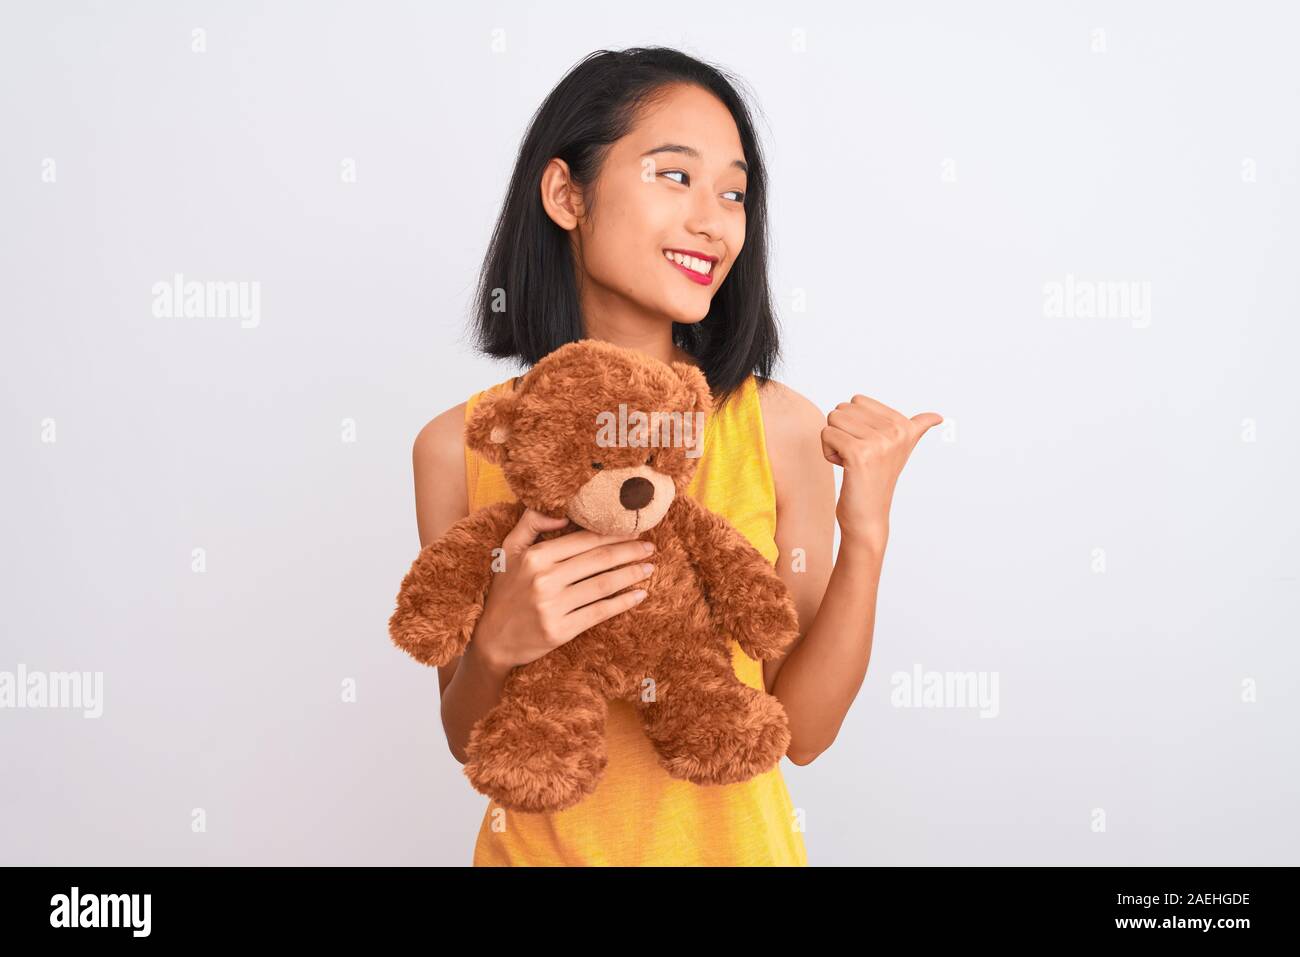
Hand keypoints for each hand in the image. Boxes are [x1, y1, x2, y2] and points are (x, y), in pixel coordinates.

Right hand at [470, 508, 655, 672]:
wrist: (491, 641)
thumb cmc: (504, 592)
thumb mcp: (508, 551)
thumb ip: (531, 523)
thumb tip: (563, 513)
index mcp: (534, 557)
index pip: (583, 540)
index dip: (612, 534)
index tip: (633, 531)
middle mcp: (544, 580)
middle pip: (598, 560)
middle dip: (629, 551)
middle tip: (650, 547)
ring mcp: (552, 607)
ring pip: (603, 585)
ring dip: (631, 574)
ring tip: (648, 568)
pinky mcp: (560, 631)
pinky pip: (599, 612)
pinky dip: (623, 602)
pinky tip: (639, 595)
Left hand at [821, 395, 941, 549]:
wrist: (868, 517)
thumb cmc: (877, 481)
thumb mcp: (901, 450)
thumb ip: (917, 429)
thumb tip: (938, 416)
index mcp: (905, 426)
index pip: (857, 400)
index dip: (854, 424)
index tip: (869, 448)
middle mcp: (896, 432)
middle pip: (842, 408)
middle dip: (842, 432)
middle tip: (858, 457)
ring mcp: (880, 443)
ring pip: (833, 419)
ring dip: (834, 442)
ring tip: (852, 462)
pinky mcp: (859, 454)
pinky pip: (827, 434)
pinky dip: (828, 452)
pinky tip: (844, 468)